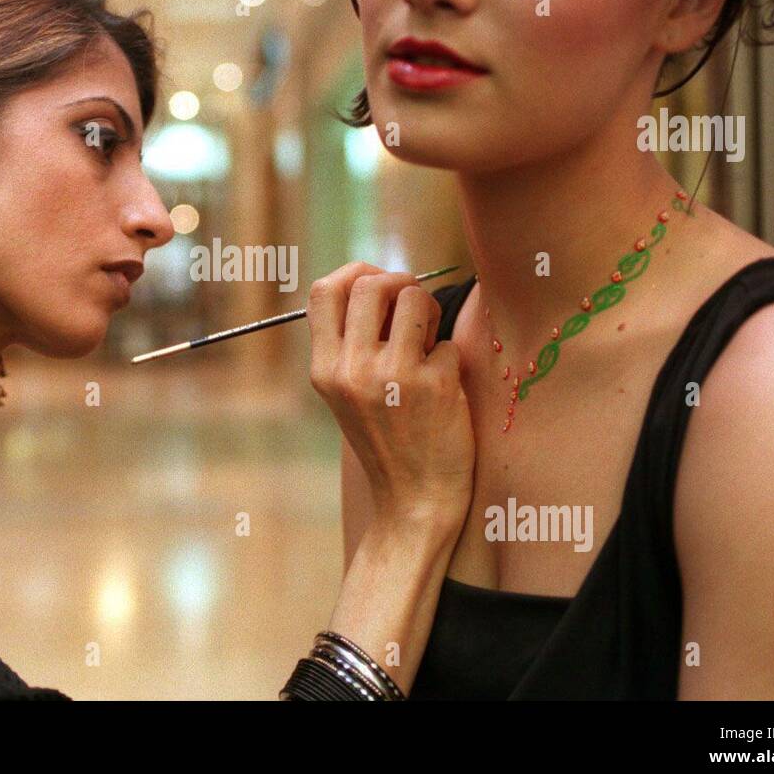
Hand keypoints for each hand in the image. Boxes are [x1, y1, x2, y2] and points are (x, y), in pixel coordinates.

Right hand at [308, 262, 475, 530]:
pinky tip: (445, 391)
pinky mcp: (434, 385)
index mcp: (325, 370)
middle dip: (400, 284)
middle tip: (414, 309)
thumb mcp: (347, 394)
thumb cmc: (387, 440)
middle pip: (371, 283)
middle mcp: (352, 370)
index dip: (354, 273)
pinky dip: (450, 359)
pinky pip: (447, 341)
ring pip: (415, 297)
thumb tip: (378, 280)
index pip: (323, 291)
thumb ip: (351, 343)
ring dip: (430, 313)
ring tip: (430, 344)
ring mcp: (393, 377)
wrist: (414, 500)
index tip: (378, 283)